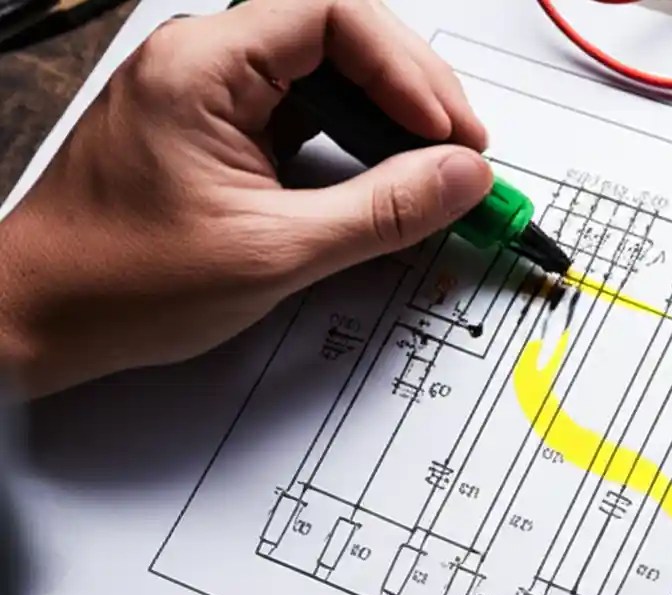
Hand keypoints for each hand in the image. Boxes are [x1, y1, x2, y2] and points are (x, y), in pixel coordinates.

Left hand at [0, 0, 490, 396]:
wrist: (40, 317)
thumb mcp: (275, 252)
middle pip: (339, 33)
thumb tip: (460, 177)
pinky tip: (381, 176)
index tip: (448, 131)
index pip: (335, 15)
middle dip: (410, 89)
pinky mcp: (217, 128)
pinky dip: (352, 139)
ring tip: (431, 164)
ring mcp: (209, 93)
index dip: (408, 70)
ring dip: (387, 114)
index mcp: (202, 66)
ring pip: (325, 72)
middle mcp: (202, 62)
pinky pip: (303, 110)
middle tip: (458, 151)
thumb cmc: (120, 281)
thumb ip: (382, 211)